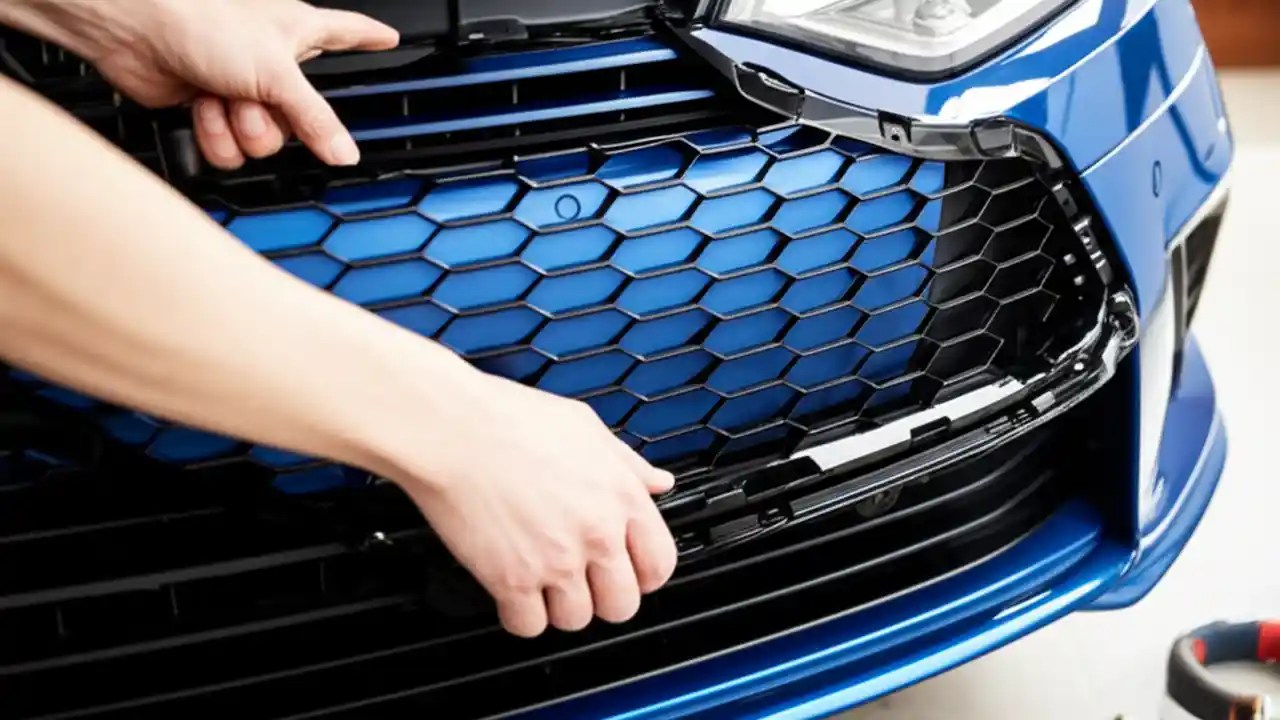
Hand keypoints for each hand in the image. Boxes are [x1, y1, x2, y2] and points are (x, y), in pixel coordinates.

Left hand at [5, 0, 398, 167]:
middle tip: (257, 98)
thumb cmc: (204, 21)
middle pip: (302, 119)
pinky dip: (214, 134)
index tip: (388, 39)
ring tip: (222, 96)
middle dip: (275, 120)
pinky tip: (201, 106)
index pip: (347, 32)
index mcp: (297, 32)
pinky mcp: (209, 108)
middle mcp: (270, 61)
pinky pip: (229, 148)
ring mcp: (239, 86)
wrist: (136, 30)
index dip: (369, 36)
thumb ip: (317, 120)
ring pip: (264, 141)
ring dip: (241, 128)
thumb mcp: (278, 74)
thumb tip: (346, 153)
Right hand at [390, 373, 677, 636]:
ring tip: (542, 579)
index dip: (644, 574)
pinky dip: (519, 615)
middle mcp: (596, 535)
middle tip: (582, 580)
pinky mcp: (511, 579)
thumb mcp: (585, 426)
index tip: (628, 572)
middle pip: (622, 605)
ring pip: (576, 620)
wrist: (451, 428)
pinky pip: (529, 625)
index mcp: (621, 497)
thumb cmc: (510, 418)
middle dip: (603, 598)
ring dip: (559, 606)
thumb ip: (627, 463)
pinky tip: (512, 589)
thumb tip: (658, 482)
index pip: (659, 564)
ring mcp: (555, 561)